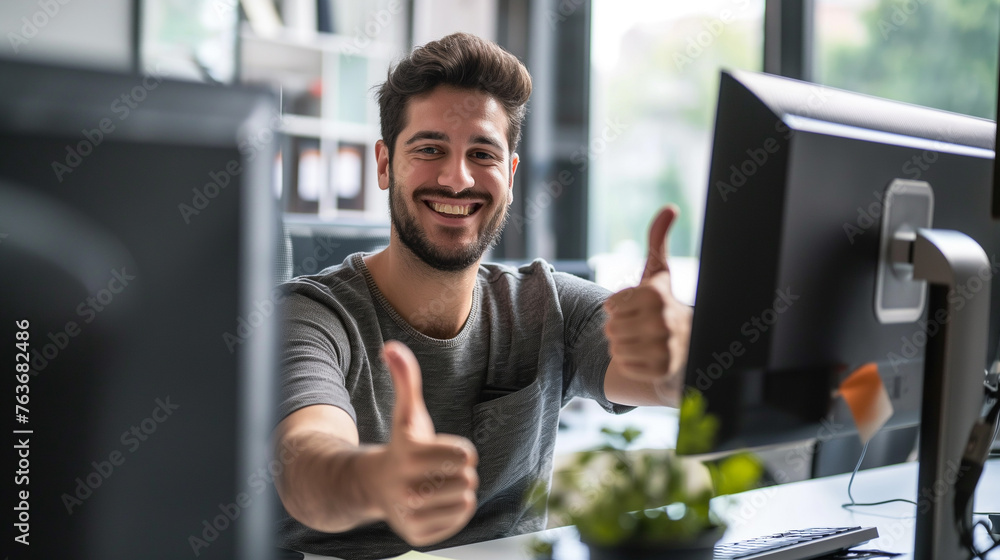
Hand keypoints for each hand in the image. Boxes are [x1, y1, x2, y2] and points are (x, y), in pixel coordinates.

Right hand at [370, 341, 478, 546]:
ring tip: (436, 485)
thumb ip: (405, 378)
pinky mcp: (416, 536)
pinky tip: (437, 502)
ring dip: (458, 490)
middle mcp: (406, 489)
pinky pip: (460, 520)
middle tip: (439, 469)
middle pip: (468, 479)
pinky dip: (455, 510)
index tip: (443, 450)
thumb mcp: (406, 412)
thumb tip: (391, 346)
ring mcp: (410, 515)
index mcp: (408, 456)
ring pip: (467, 500)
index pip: (465, 454)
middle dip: (460, 471)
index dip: (460, 450)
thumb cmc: (401, 445)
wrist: (373, 486)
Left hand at [603, 206, 691, 392]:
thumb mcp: (659, 273)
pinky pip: (624, 366)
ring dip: (624, 345)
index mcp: (656, 294)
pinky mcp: (662, 371)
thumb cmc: (665, 304)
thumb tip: (670, 208)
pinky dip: (631, 364)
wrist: (690, 343)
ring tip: (645, 340)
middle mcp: (662, 320)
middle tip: (641, 326)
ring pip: (615, 348)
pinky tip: (648, 356)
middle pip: (609, 328)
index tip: (639, 307)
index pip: (609, 306)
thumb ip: (658, 240)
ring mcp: (664, 348)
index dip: (619, 307)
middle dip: (619, 328)